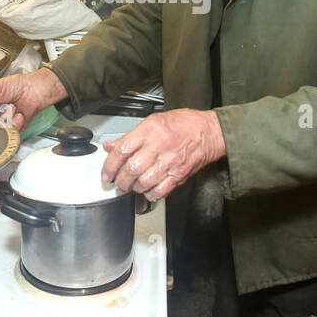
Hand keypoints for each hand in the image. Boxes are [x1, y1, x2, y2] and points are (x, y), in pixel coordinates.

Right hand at [0, 68, 66, 130]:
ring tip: (13, 108)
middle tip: (2, 108)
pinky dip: (17, 122)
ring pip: (2, 129)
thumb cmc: (18, 85)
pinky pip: (13, 131)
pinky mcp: (17, 126)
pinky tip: (20, 114)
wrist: (36, 89)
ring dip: (8, 118)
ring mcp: (8, 121)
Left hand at [101, 109, 226, 201]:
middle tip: (118, 183)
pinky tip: (148, 190)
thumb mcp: (154, 121)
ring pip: (143, 182)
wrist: (210, 132)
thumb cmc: (185, 124)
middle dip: (120, 181)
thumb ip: (131, 136)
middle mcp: (159, 145)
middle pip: (131, 169)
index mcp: (151, 129)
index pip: (122, 149)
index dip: (110, 165)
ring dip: (134, 188)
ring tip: (132, 186)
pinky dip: (150, 194)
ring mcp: (170, 161)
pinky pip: (160, 191)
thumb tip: (111, 146)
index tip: (106, 173)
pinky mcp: (179, 174)